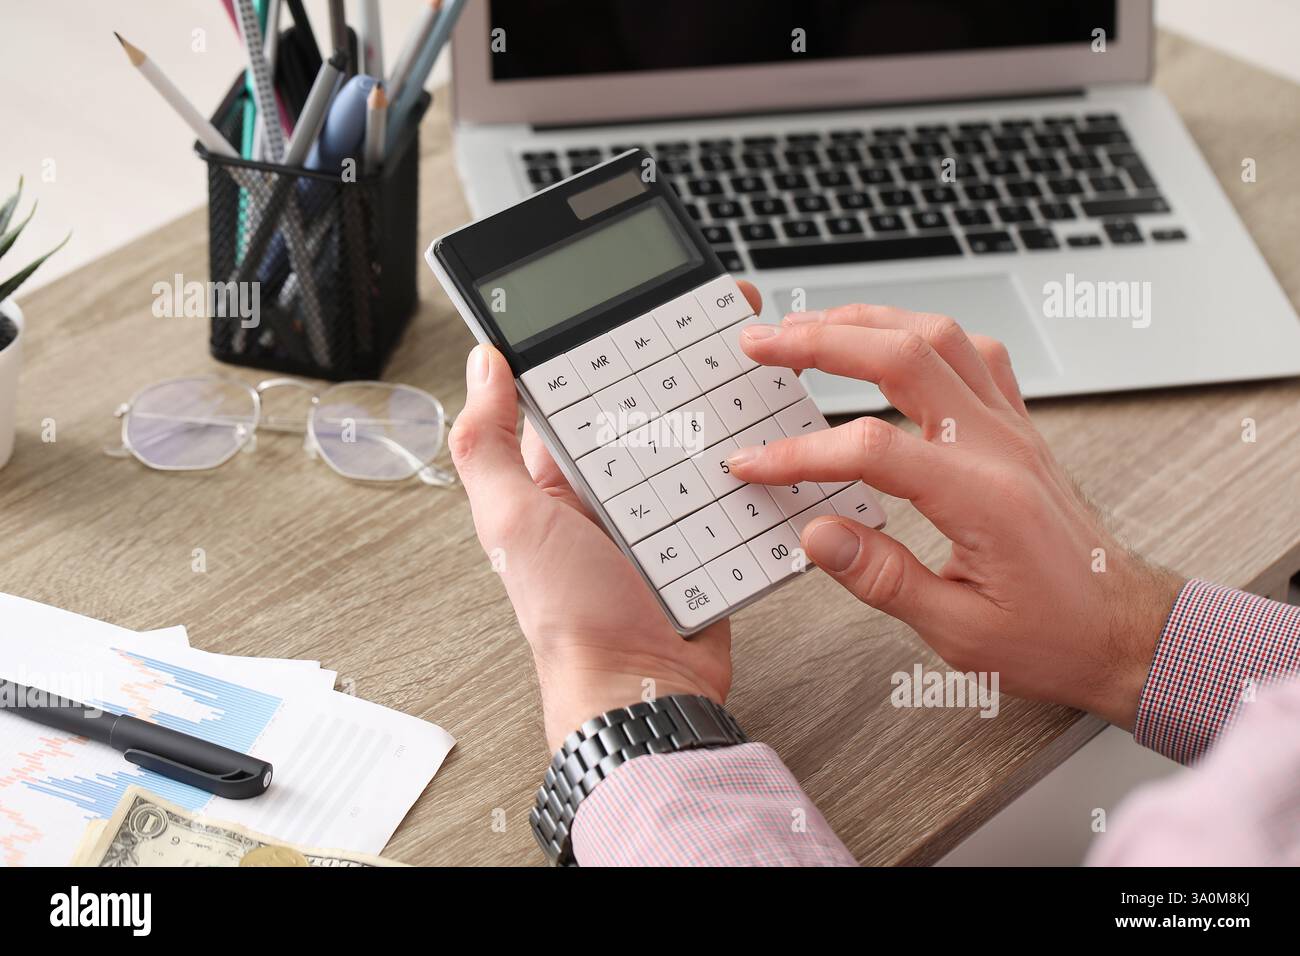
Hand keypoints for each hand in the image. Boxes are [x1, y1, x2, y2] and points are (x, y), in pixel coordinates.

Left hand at [447, 281, 761, 750]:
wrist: (643, 690)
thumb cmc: (571, 620)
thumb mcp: (510, 522)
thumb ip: (487, 445)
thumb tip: (482, 363)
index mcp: (555, 475)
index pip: (577, 388)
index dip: (601, 344)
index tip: (632, 301)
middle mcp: (608, 488)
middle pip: (647, 405)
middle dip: (679, 365)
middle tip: (717, 319)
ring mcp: (663, 511)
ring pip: (696, 438)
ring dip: (722, 408)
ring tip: (755, 361)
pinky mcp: (707, 537)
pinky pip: (733, 486)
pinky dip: (753, 462)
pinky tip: (775, 428)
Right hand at [728, 305, 1183, 728]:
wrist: (1122, 629)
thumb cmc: (1053, 636)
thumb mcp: (959, 632)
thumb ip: (882, 579)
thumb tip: (817, 536)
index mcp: (984, 498)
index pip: (872, 449)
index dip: (800, 454)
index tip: (753, 464)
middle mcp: (1000, 447)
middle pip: (903, 357)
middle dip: (821, 341)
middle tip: (762, 344)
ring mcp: (1012, 429)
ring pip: (938, 338)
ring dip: (867, 322)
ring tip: (808, 328)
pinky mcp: (1016, 427)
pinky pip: (970, 353)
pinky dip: (918, 335)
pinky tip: (888, 342)